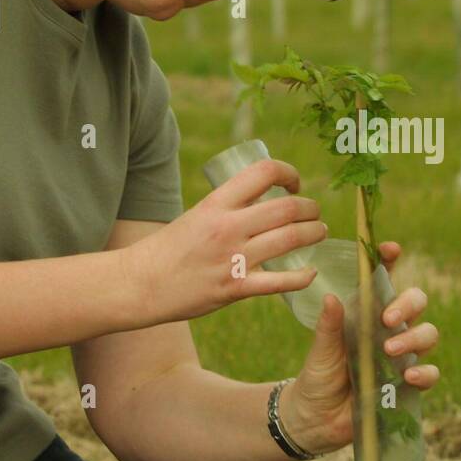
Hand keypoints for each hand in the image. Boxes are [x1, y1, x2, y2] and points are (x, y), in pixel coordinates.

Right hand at [123, 159, 325, 324]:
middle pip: (287, 207)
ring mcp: (233, 259)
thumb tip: (265, 199)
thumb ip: (230, 207)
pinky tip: (311, 273)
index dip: (289, 173)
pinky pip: (281, 282)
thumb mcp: (198, 215)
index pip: (264, 172)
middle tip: (314, 213)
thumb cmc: (169, 249)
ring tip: (319, 233)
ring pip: (291, 239)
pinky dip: (303, 277)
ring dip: (314, 234)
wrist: (140, 284)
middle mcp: (227, 227)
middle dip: (311, 208)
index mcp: (217, 204)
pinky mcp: (235, 288)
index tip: (294, 185)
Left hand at [279, 241, 440, 455]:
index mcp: (367, 313)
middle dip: (408, 304)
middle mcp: (390, 329)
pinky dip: (424, 372)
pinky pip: (430, 373)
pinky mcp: (408, 385)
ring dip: (414, 338)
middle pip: (416, 302)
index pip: (384, 280)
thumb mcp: (320, 351)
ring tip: (390, 350)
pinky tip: (407, 376)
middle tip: (388, 319)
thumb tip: (331, 298)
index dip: (390, 261)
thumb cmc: (318, 377)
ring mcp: (402, 355)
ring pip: (428, 334)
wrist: (316, 419)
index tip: (390, 249)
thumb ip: (329, 326)